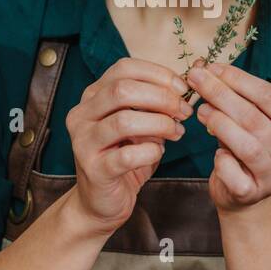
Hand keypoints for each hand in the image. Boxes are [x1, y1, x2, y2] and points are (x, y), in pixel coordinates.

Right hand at [66, 59, 192, 231]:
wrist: (102, 201)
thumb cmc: (125, 156)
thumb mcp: (140, 123)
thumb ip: (155, 103)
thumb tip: (188, 84)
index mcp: (93, 96)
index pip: (124, 68)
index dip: (158, 74)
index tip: (183, 88)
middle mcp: (82, 114)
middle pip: (123, 90)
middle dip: (162, 98)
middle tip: (184, 112)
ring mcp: (84, 142)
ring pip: (124, 120)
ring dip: (160, 124)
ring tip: (176, 132)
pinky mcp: (94, 170)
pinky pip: (127, 156)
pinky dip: (151, 152)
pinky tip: (158, 153)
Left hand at [185, 62, 270, 211]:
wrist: (246, 195)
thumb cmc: (246, 150)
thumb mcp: (247, 122)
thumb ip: (234, 99)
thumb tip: (204, 70)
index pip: (269, 96)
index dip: (239, 80)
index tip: (214, 68)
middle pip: (254, 118)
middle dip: (221, 94)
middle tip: (196, 80)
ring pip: (248, 145)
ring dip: (220, 123)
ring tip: (201, 111)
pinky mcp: (255, 194)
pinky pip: (234, 173)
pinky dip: (221, 161)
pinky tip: (215, 154)